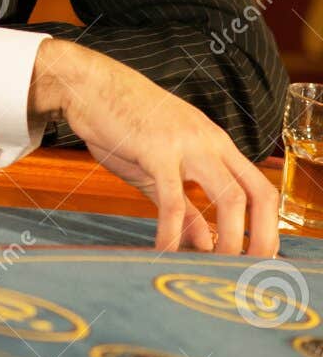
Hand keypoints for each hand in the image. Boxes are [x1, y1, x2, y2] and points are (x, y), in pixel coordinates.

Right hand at [31, 39, 279, 255]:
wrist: (88, 85)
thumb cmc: (121, 123)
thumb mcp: (158, 167)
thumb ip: (184, 205)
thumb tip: (205, 244)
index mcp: (216, 144)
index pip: (262, 189)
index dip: (268, 227)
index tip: (258, 259)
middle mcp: (210, 143)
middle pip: (259, 194)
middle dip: (262, 238)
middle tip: (249, 271)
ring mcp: (186, 145)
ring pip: (230, 197)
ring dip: (230, 238)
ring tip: (215, 266)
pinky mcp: (155, 150)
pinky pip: (172, 199)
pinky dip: (171, 231)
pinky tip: (163, 250)